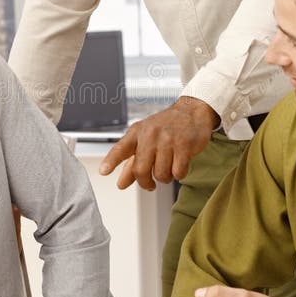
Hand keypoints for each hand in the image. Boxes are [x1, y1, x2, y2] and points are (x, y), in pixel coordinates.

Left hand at [98, 97, 218, 190]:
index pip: (121, 148)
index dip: (111, 161)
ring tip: (169, 169)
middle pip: (141, 170)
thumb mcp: (145, 139)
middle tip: (150, 185)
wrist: (192, 111)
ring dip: (165, 178)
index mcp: (137, 132)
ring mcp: (168, 140)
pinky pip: (178, 172)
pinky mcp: (184, 145)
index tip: (103, 171)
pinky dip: (179, 175)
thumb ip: (133, 162)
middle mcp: (150, 135)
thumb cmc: (166, 127)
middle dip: (145, 182)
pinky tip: (180, 165)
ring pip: (161, 174)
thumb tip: (121, 184)